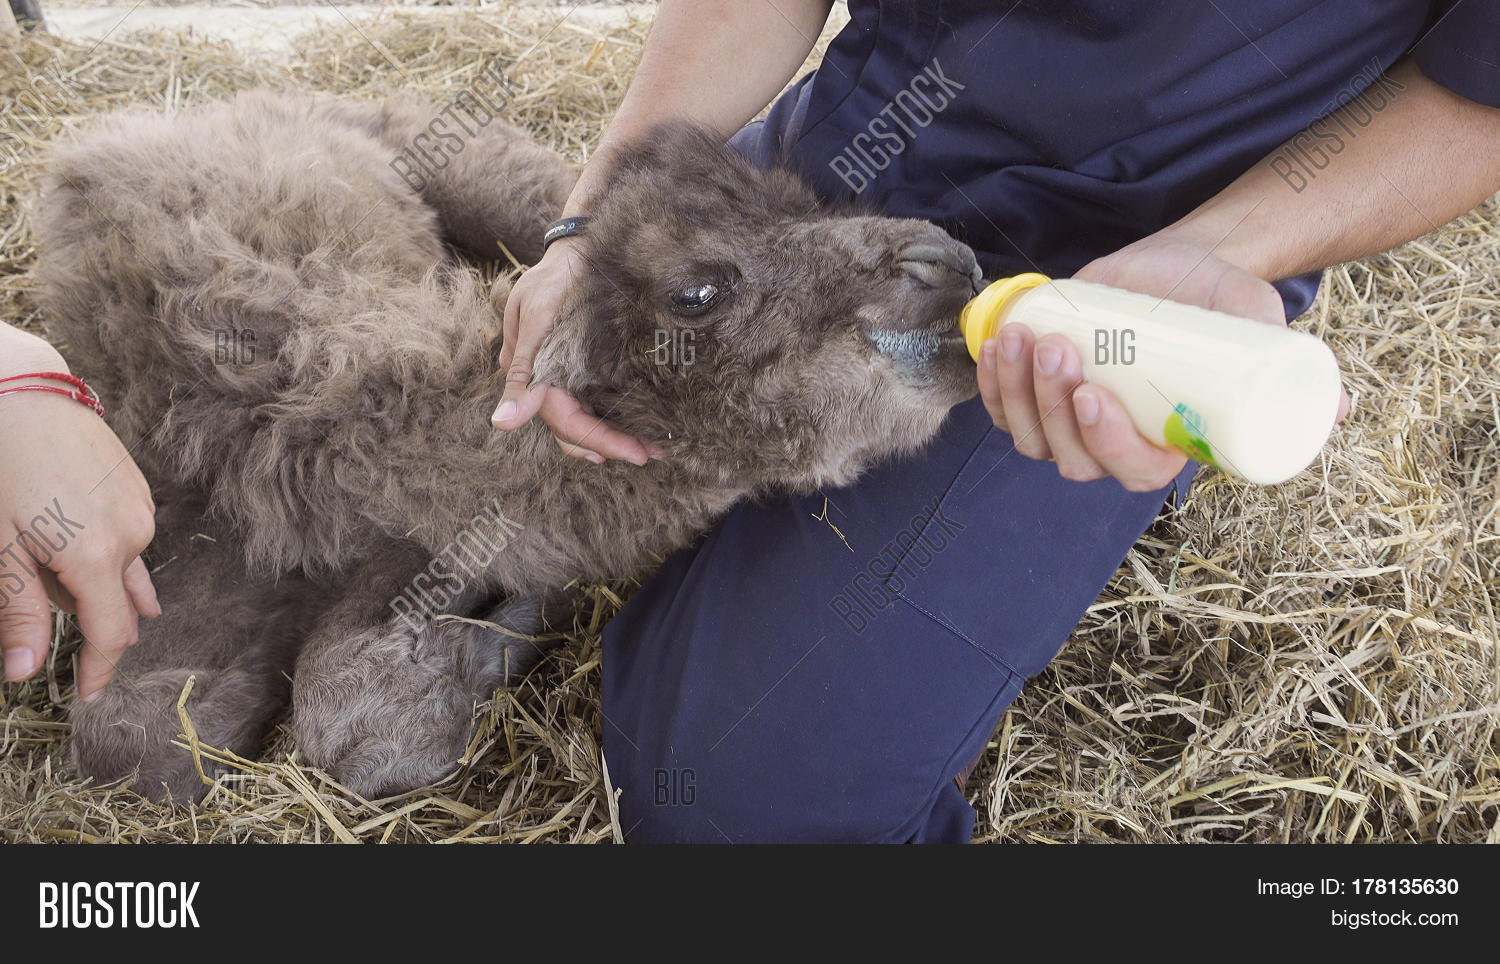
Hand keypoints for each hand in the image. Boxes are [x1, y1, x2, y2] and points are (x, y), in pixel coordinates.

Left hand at [0, 339, 158, 701]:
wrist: (25, 392)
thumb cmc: (3, 467)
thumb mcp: (0, 549)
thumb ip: (19, 612)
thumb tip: (23, 671)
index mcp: (97, 557)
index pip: (112, 634)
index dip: (100, 671)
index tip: (86, 694)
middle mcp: (132, 536)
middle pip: (117, 604)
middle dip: (84, 618)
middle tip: (38, 595)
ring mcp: (140, 510)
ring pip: (121, 571)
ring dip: (91, 581)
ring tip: (49, 561)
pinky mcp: (139, 490)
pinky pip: (127, 539)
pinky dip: (101, 551)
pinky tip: (70, 532)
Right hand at [490, 239, 655, 465]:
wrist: (577, 248)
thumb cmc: (555, 277)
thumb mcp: (537, 317)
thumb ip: (524, 372)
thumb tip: (500, 423)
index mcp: (529, 373)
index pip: (563, 421)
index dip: (597, 440)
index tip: (635, 453)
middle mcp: (544, 381)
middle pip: (574, 429)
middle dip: (611, 445)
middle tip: (652, 456)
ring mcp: (562, 376)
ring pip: (584, 421)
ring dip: (615, 438)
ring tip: (652, 450)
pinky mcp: (579, 368)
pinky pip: (594, 403)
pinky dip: (615, 418)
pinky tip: (639, 428)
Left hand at [976, 232, 1349, 490]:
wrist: (1177, 268)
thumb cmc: (1221, 304)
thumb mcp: (1257, 326)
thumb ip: (1291, 362)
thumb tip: (1345, 409)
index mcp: (1165, 448)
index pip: (1131, 470)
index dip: (1104, 443)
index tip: (1093, 393)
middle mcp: (1111, 446)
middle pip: (1070, 455)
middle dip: (1051, 408)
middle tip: (1058, 350)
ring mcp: (1067, 423)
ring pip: (1029, 435)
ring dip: (1016, 393)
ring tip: (1024, 339)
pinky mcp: (1037, 392)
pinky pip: (1001, 408)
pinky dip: (990, 383)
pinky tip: (995, 348)